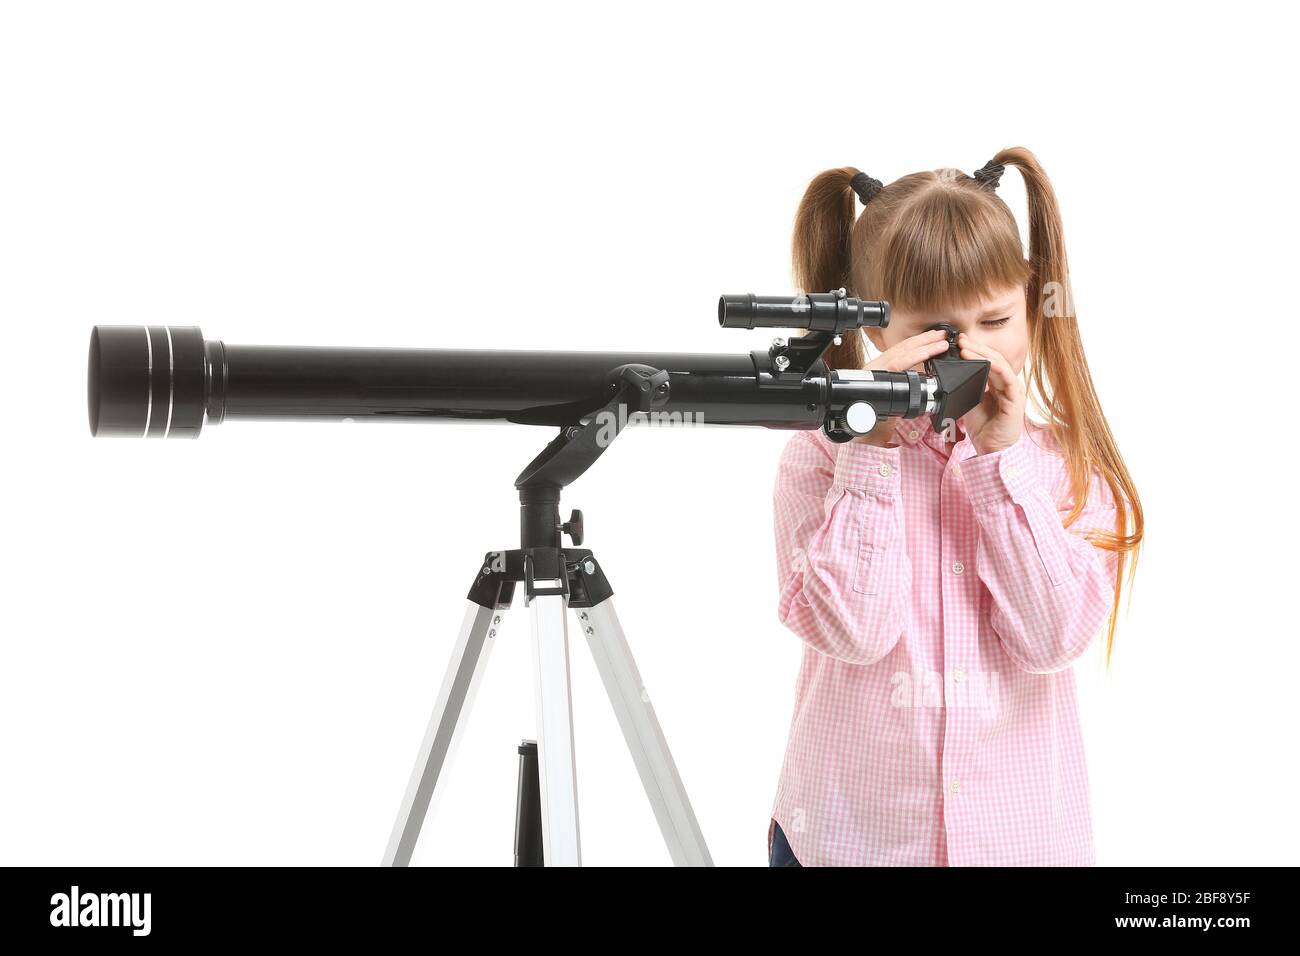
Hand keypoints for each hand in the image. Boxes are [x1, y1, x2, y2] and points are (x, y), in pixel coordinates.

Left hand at [851, 329, 952, 444]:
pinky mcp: (880, 367)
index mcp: (872, 379)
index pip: (897, 362)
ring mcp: (876, 366)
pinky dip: (912, 347)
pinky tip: (923, 345)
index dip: (916, 355)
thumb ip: (888, 420)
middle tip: (942, 337)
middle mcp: (874, 369)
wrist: (846, 423)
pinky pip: (897, 353)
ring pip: (899, 349)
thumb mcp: (874, 422)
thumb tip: (902, 422)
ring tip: (937, 336)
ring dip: (920, 342)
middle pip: (900, 350)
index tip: (934, 350)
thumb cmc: (860, 423)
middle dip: (923, 341)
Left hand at [955, 333, 1024, 454]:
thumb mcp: (970, 402)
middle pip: (994, 358)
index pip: (988, 361)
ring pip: (1000, 363)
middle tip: (960, 339)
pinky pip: (1007, 377)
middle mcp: (1008, 383)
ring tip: (965, 347)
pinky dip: (993, 366)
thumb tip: (953, 372)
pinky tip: (981, 359)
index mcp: (998, 384)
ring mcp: (1013, 389)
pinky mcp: (1015, 397)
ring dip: (982, 353)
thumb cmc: (984, 428)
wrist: (992, 449)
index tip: (958, 343)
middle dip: (976, 347)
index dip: (974, 350)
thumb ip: (967, 386)